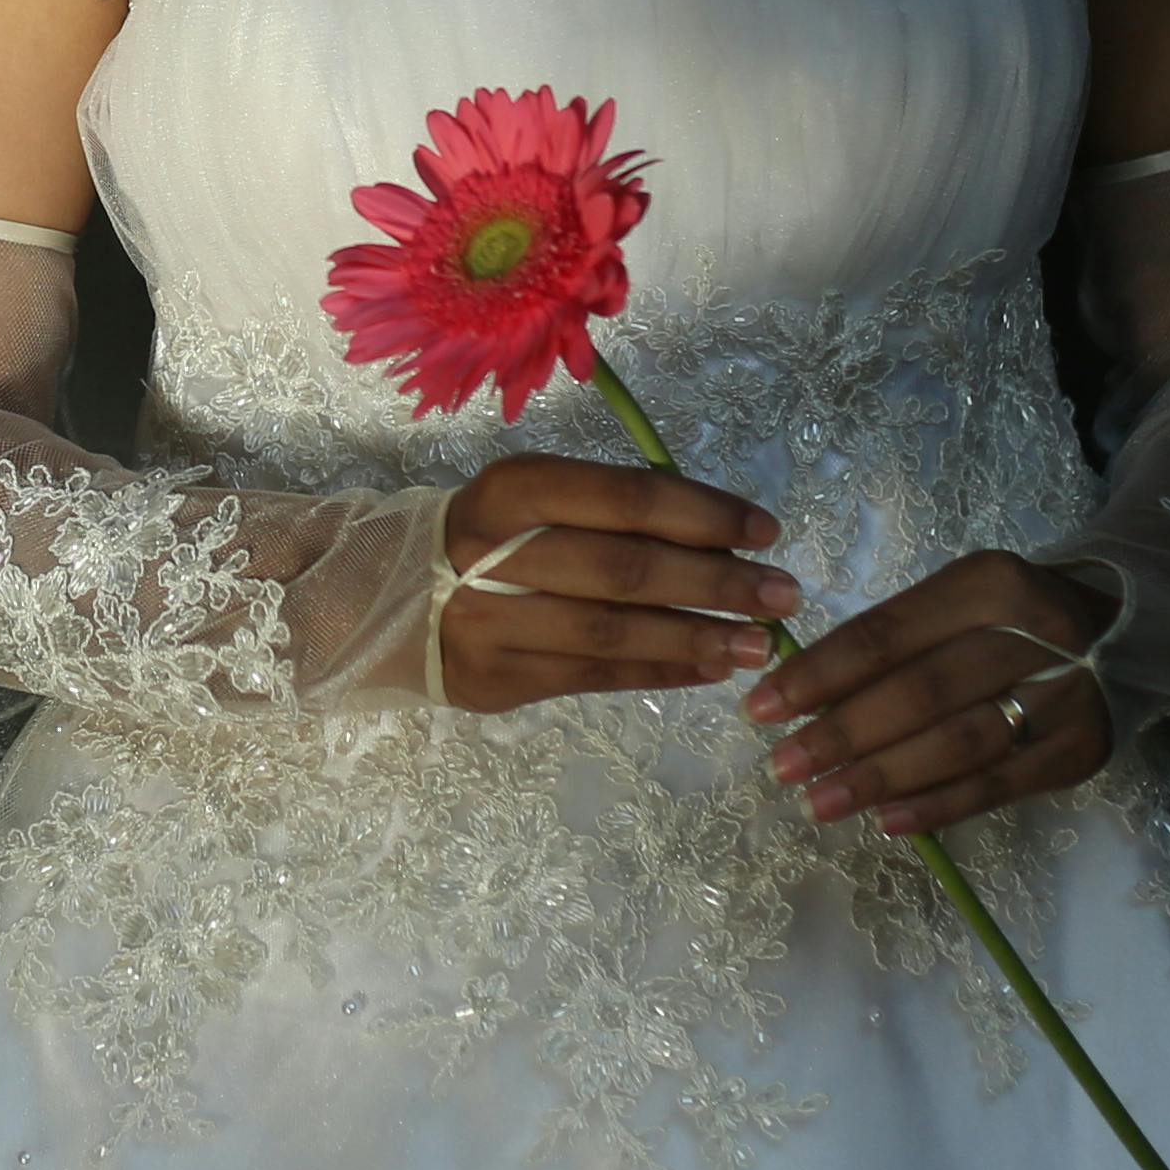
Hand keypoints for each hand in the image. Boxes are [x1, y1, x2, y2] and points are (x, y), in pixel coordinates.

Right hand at [431, 456, 794, 713]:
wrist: (386, 597)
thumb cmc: (490, 536)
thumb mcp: (534, 499)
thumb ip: (612, 511)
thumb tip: (725, 535)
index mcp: (511, 489)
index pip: (625, 498)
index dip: (702, 514)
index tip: (766, 532)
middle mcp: (493, 552)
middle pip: (624, 570)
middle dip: (715, 582)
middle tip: (783, 595)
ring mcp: (487, 622)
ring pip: (611, 633)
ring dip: (696, 638)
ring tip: (759, 644)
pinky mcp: (494, 680)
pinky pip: (593, 678)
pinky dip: (660, 672)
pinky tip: (709, 668)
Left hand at [742, 551, 1116, 833]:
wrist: (1122, 632)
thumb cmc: (1008, 618)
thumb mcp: (956, 599)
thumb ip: (891, 641)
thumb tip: (800, 698)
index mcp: (990, 583)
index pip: (887, 635)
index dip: (818, 674)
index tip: (760, 707)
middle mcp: (1036, 636)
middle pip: (921, 693)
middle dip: (842, 734)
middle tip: (782, 766)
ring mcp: (1066, 697)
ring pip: (958, 745)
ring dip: (881, 778)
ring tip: (820, 802)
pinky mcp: (1081, 752)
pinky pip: (997, 787)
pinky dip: (937, 807)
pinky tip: (885, 821)